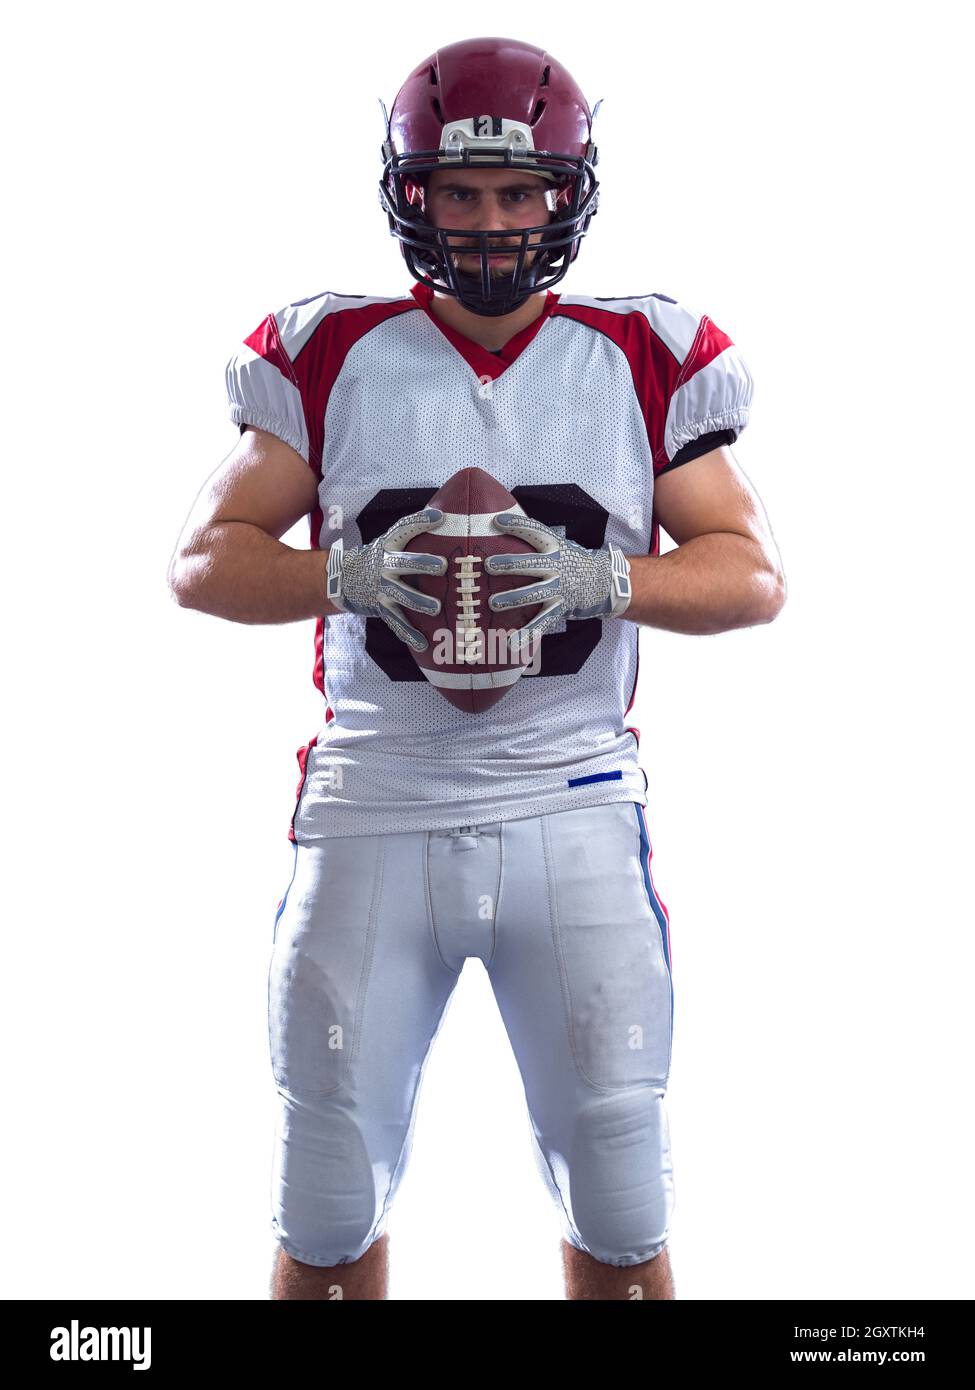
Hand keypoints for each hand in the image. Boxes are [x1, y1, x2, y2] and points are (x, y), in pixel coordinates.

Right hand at [325, 507, 447, 651]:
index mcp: (388, 545)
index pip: (403, 529)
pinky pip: (397, 623)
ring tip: (437, 607)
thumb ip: (413, 532)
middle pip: (404, 563)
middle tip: (442, 566)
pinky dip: (410, 634)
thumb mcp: (390, 541)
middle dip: (422, 564)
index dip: (419, 522)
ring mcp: (382, 589)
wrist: (345, 579)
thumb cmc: (380, 557)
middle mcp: (384, 566)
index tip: (438, 517)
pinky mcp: (382, 608)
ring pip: (402, 595)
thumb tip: (446, 514)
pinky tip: (424, 644)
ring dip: (420, 601)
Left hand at [484, 511, 631, 640]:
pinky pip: (541, 622)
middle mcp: (556, 567)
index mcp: (554, 547)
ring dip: (512, 599)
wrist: (602, 582)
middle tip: (488, 566)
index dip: (517, 525)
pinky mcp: (558, 608)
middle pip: (531, 565)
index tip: (497, 522)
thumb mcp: (558, 545)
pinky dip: (526, 634)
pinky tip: (510, 643)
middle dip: (509, 565)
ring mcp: (558, 589)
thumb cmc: (570, 560)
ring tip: (493, 603)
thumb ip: (536, 540)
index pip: (535, 532)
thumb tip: (500, 524)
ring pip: (533, 594)